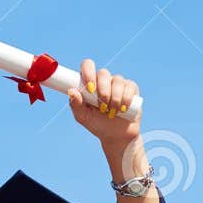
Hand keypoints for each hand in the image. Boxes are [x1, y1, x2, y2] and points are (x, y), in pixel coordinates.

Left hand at [68, 58, 142, 175]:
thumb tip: (72, 91)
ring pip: (118, 80)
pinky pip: (130, 86)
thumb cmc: (97, 124)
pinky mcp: (131, 88)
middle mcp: (104, 80)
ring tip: (112, 111)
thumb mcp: (83, 117)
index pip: (87, 66)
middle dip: (103, 90)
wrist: (116, 136)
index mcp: (90, 82)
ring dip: (115, 98)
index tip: (90, 89)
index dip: (88, 72)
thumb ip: (75, 105)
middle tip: (102, 106)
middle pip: (103, 73)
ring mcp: (118, 83)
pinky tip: (123, 109)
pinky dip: (126, 99)